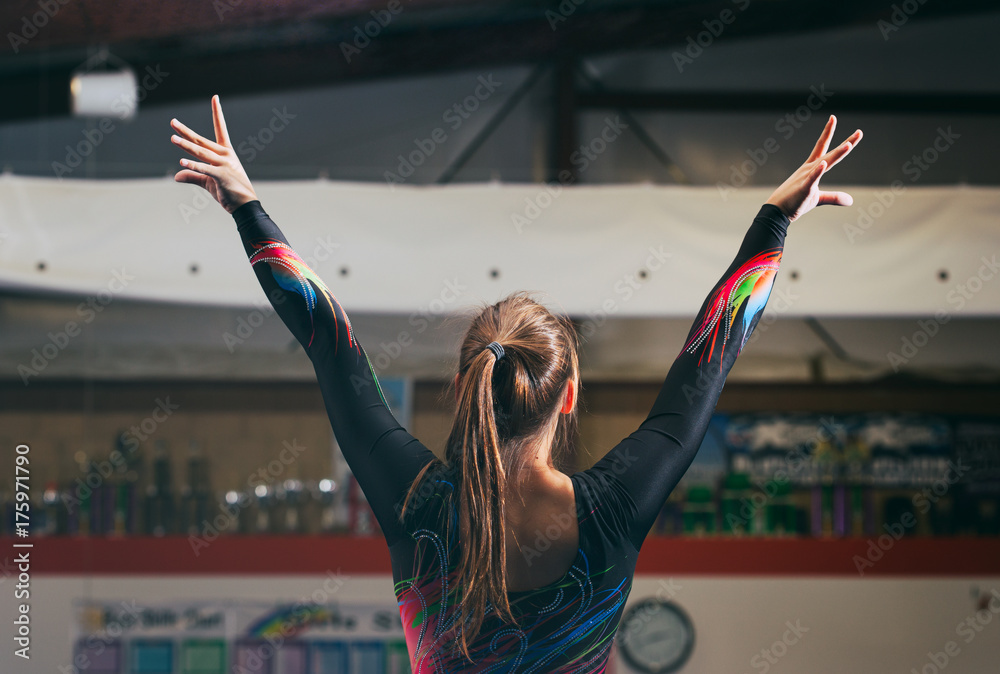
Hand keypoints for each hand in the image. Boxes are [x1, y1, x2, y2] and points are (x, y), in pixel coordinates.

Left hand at [171, 95, 257, 212]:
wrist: (246, 205)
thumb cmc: (230, 191)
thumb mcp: (209, 182)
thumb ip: (193, 175)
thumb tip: (176, 175)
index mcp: (225, 152)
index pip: (220, 128)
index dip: (217, 113)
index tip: (215, 98)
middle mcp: (224, 155)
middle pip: (201, 140)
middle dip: (186, 132)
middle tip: (173, 122)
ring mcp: (224, 165)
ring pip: (201, 153)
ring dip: (186, 145)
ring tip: (173, 139)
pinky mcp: (221, 176)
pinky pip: (204, 169)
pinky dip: (193, 166)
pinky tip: (182, 163)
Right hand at [765, 115, 861, 222]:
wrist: (776, 212)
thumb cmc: (795, 203)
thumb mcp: (817, 199)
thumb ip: (834, 197)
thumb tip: (851, 200)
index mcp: (812, 168)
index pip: (822, 147)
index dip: (828, 132)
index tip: (833, 118)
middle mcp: (809, 169)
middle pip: (830, 153)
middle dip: (846, 144)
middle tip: (859, 132)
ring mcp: (806, 178)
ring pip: (824, 164)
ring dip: (836, 155)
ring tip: (848, 146)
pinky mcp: (804, 189)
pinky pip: (812, 179)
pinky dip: (817, 172)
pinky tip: (823, 164)